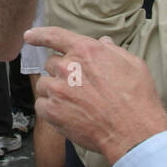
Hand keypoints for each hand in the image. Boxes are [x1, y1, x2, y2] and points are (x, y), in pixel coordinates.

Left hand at [25, 26, 166, 164]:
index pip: (55, 36)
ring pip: (44, 84)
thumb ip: (112, 51)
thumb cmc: (137, 98)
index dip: (39, 35)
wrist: (132, 131)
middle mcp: (68, 67)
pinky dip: (50, 109)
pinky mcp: (52, 111)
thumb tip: (103, 43)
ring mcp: (58, 89)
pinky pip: (41, 105)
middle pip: (51, 64)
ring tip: (75, 103)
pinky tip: (67, 114)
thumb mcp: (132, 64)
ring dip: (54, 91)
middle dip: (62, 72)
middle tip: (78, 86)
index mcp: (85, 51)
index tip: (29, 36)